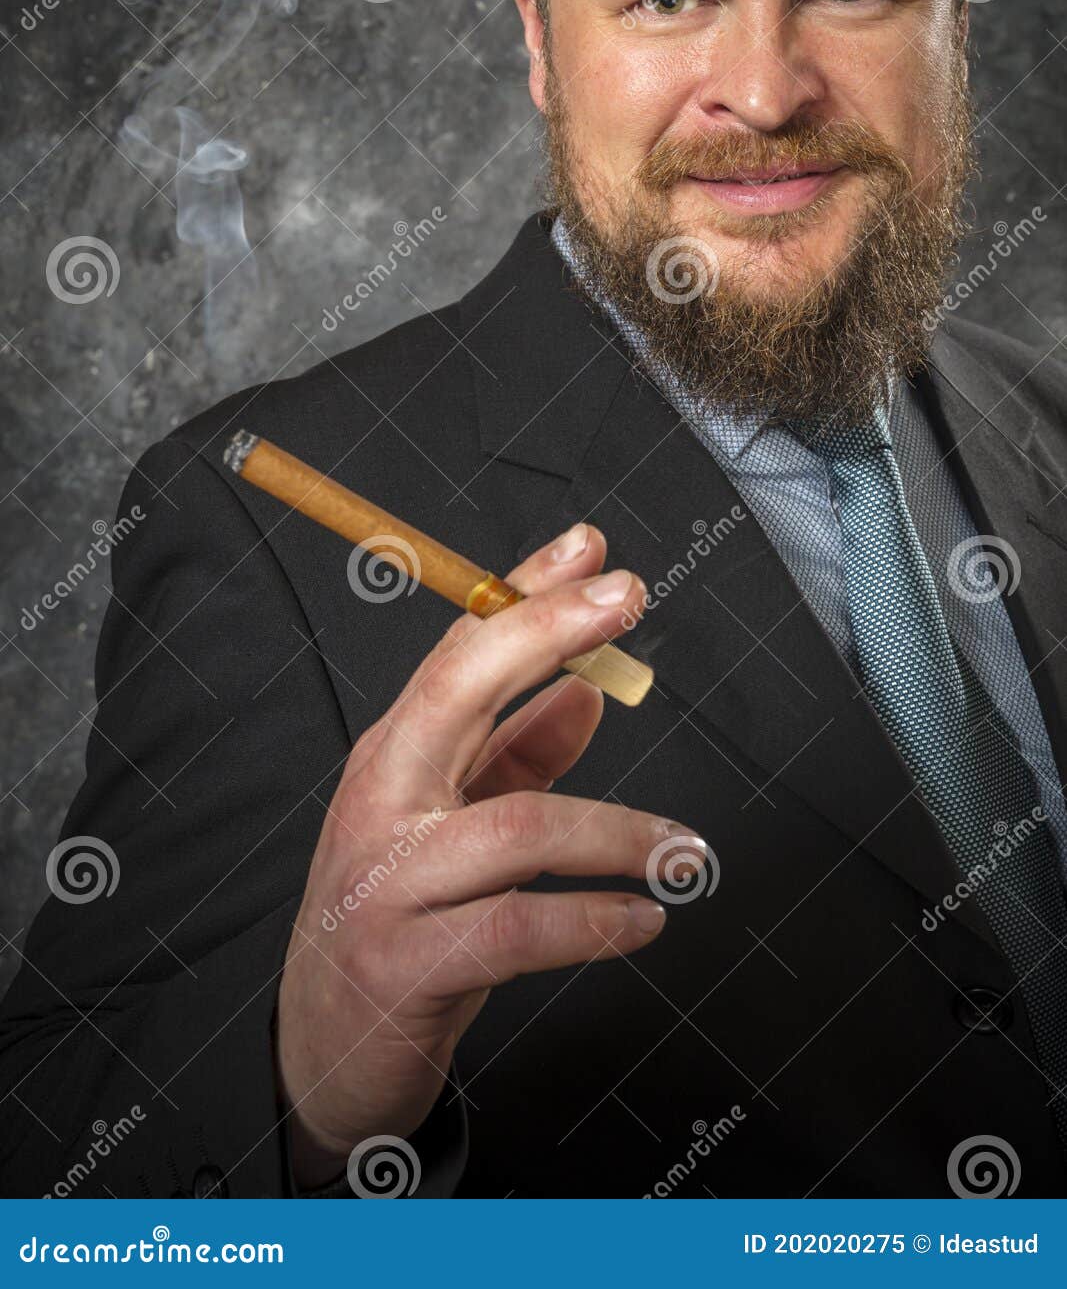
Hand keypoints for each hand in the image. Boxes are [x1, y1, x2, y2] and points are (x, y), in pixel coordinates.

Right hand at [273, 522, 706, 1187]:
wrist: (322, 1051)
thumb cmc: (398, 917)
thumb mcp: (453, 825)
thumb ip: (514, 757)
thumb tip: (590, 694)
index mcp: (395, 756)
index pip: (457, 650)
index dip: (524, 593)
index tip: (591, 545)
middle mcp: (382, 800)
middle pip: (457, 691)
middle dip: (545, 632)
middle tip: (628, 599)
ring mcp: (388, 882)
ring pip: (514, 826)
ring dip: (617, 832)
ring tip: (685, 852)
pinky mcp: (408, 966)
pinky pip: (517, 931)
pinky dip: (594, 923)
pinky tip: (644, 921)